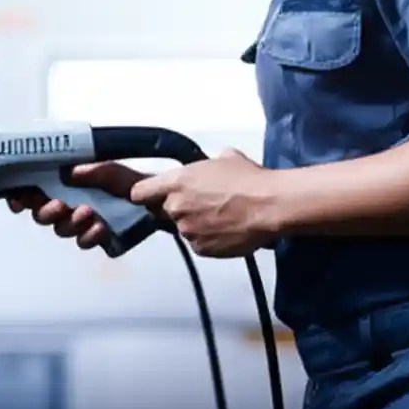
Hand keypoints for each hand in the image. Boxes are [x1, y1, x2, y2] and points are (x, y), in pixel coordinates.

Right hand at [7, 161, 148, 251]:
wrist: (155, 204)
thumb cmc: (130, 183)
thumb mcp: (110, 169)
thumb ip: (90, 170)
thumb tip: (68, 172)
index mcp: (65, 183)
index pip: (32, 191)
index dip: (21, 197)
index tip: (20, 200)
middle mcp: (69, 203)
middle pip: (40, 214)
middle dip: (46, 211)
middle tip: (59, 205)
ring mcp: (80, 223)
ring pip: (61, 229)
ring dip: (71, 222)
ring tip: (88, 213)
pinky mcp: (94, 238)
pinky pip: (82, 242)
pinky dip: (90, 235)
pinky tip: (100, 227)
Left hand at [130, 148, 279, 256]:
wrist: (269, 206)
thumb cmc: (249, 179)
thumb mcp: (224, 158)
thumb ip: (205, 166)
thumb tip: (212, 167)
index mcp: (175, 182)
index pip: (138, 193)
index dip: (146, 194)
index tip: (151, 196)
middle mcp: (175, 206)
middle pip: (165, 211)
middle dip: (180, 208)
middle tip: (203, 204)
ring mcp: (186, 230)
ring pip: (183, 228)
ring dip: (196, 224)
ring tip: (221, 217)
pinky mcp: (201, 249)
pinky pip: (198, 244)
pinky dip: (209, 239)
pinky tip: (227, 231)